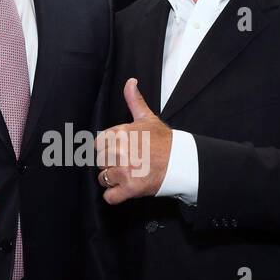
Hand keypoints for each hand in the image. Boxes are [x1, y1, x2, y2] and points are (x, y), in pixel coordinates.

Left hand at [95, 77, 171, 204]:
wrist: (181, 162)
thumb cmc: (164, 141)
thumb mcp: (148, 118)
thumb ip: (134, 100)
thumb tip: (130, 82)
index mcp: (119, 133)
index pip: (98, 144)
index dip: (108, 149)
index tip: (120, 151)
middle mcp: (119, 151)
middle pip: (99, 162)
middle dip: (110, 164)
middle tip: (127, 163)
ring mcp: (124, 171)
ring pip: (103, 178)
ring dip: (113, 180)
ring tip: (128, 175)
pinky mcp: (130, 188)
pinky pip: (110, 196)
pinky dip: (115, 195)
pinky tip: (125, 189)